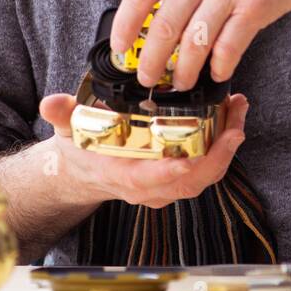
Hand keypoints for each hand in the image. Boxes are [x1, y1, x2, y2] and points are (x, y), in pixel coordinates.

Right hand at [38, 91, 249, 208]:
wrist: (84, 173)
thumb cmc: (80, 150)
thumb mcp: (67, 130)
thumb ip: (63, 115)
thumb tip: (51, 102)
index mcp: (124, 177)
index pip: (152, 180)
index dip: (173, 171)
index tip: (193, 157)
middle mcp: (150, 188)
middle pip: (192, 182)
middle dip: (219, 155)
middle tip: (235, 124)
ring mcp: (167, 187)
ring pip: (206, 177)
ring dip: (228, 148)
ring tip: (238, 112)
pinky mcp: (179, 179)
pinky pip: (208, 169)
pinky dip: (223, 147)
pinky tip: (231, 118)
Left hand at [110, 0, 290, 88]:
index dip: (125, 25)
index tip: (120, 47)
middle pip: (163, 24)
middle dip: (150, 60)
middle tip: (147, 77)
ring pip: (193, 42)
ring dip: (184, 71)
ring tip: (182, 82)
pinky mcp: (259, 4)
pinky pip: (229, 47)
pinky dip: (220, 65)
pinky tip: (219, 71)